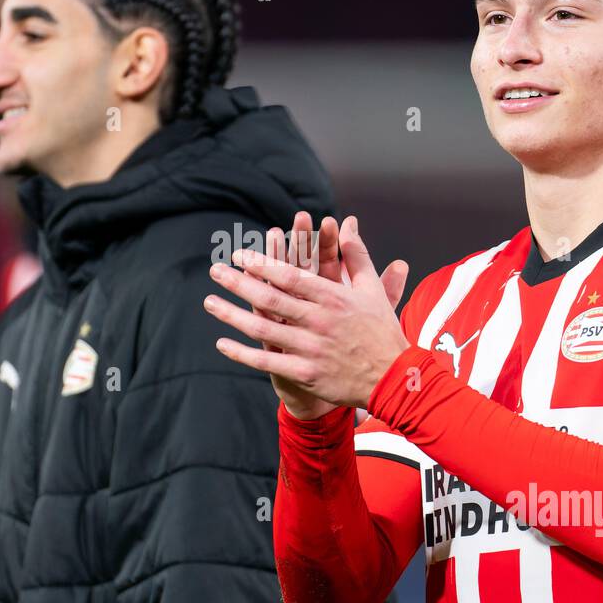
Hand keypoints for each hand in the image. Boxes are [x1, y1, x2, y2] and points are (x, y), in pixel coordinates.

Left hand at [205, 215, 409, 410]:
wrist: (393, 379)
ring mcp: (311, 348)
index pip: (291, 275)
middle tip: (215, 272)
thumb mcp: (372, 290)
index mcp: (334, 297)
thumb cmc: (382, 330)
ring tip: (209, 302)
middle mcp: (320, 321)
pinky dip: (241, 352)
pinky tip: (222, 343)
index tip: (239, 255)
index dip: (262, 264)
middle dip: (238, 283)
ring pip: (262, 329)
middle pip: (270, 298)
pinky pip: (266, 361)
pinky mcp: (306, 373)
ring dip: (232, 314)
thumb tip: (349, 223)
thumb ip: (357, 255)